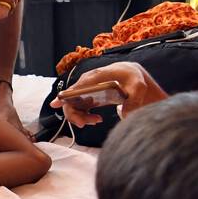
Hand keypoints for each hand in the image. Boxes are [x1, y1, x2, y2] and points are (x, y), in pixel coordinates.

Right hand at [48, 61, 166, 126]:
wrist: (131, 75)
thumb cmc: (132, 78)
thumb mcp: (138, 86)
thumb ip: (134, 100)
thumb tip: (124, 114)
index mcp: (97, 76)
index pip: (77, 86)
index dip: (64, 96)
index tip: (59, 106)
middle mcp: (87, 81)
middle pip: (70, 99)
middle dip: (74, 114)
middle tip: (85, 123)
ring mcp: (85, 89)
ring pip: (72, 106)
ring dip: (80, 117)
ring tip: (96, 120)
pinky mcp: (86, 96)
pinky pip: (78, 108)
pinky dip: (83, 116)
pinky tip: (96, 119)